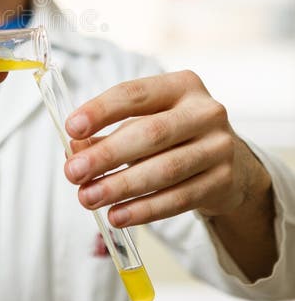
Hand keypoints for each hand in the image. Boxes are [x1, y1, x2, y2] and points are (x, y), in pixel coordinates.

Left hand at [64, 70, 270, 227]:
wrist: (228, 163)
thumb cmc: (174, 137)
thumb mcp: (145, 122)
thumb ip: (108, 133)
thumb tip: (75, 149)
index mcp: (182, 85)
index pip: (135, 93)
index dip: (101, 110)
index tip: (71, 128)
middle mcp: (205, 112)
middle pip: (151, 134)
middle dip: (107, 155)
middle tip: (73, 172)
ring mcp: (219, 147)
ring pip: (164, 170)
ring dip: (121, 187)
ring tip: (88, 198)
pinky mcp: (223, 182)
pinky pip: (178, 199)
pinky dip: (144, 210)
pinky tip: (117, 215)